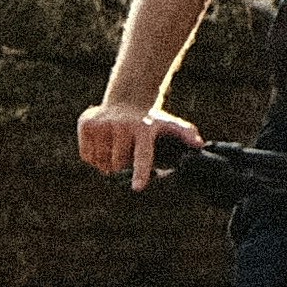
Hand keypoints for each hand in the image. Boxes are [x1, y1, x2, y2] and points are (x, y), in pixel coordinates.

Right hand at [79, 105, 206, 187]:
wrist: (127, 98)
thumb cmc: (150, 120)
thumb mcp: (169, 125)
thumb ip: (185, 134)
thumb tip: (200, 144)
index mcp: (144, 129)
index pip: (143, 156)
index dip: (140, 173)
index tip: (137, 188)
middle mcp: (122, 126)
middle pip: (118, 165)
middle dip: (122, 168)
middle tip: (127, 156)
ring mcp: (103, 124)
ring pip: (100, 162)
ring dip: (107, 164)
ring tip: (116, 148)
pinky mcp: (86, 124)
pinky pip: (86, 156)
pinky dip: (93, 158)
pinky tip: (103, 144)